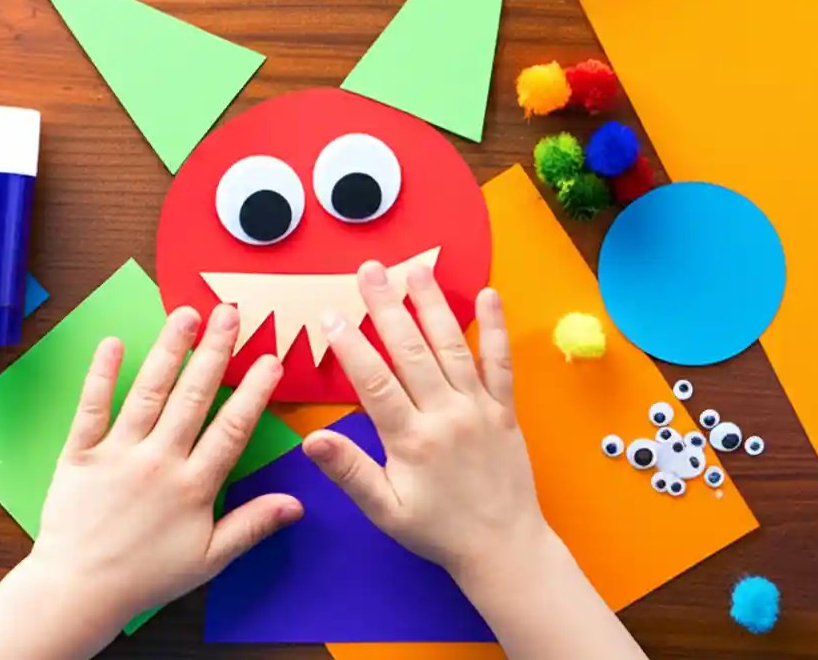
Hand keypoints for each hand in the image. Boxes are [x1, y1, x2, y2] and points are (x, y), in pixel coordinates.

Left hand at [28, 305, 302, 627]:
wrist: (78, 590)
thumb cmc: (145, 577)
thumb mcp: (208, 559)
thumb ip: (251, 526)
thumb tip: (296, 504)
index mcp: (194, 487)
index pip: (231, 428)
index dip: (253, 391)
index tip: (269, 359)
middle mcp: (159, 462)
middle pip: (193, 397)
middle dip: (214, 352)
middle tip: (229, 315)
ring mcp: (119, 454)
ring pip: (148, 392)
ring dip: (169, 350)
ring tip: (185, 315)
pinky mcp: (81, 454)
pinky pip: (92, 407)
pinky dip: (101, 374)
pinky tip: (114, 343)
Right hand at [304, 263, 548, 588]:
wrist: (503, 547)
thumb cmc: (438, 531)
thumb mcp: (385, 511)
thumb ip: (350, 471)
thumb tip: (312, 440)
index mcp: (412, 441)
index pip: (374, 382)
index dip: (350, 347)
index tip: (329, 315)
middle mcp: (446, 416)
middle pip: (411, 351)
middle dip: (387, 307)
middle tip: (369, 271)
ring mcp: (478, 408)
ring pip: (451, 347)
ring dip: (432, 305)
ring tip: (415, 270)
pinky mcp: (504, 410)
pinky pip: (500, 362)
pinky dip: (494, 328)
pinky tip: (489, 296)